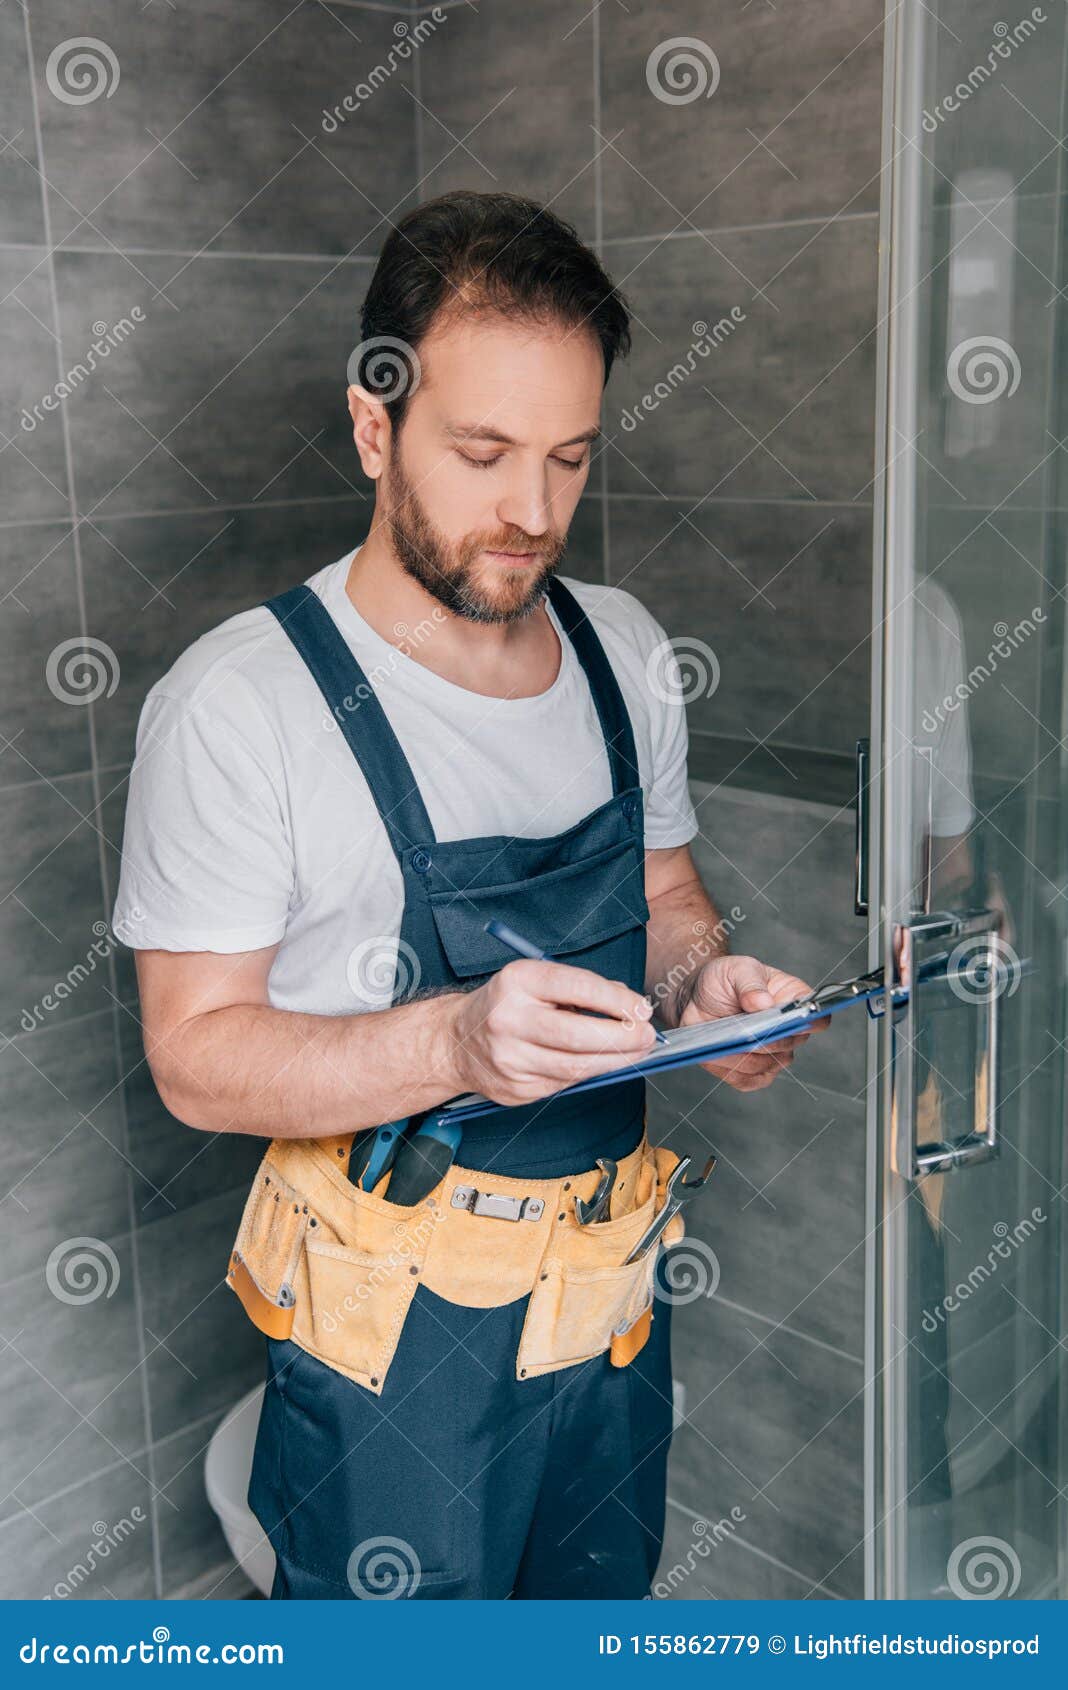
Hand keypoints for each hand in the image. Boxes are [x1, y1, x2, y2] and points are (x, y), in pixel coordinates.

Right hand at [448, 959, 657, 1107]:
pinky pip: (564, 1082)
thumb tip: (631, 1007)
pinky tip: (605, 1063)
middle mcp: (509, 1020)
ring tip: (637, 1051)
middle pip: (577, 1035)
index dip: (615, 999)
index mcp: (516, 982)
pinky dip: (590, 1073)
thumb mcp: (535, 980)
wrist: (458, 1041)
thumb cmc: (508, 1004)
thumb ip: (580, 989)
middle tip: (647, 1036)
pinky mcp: (516, 1089)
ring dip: (615, 1061)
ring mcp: (510, 1059)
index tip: (641, 1008)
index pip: (576, 987)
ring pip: (575, 1066)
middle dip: (622, 1038)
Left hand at [678, 954, 829, 1092]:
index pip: (817, 1016)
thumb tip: (763, 1003)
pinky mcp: (751, 1073)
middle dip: (767, 1037)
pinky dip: (729, 1068)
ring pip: (767, 1063)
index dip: (811, 1020)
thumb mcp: (736, 970)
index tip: (792, 1019)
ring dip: (743, 1053)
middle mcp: (789, 1031)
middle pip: (790, 1043)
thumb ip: (750, 983)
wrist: (696, 998)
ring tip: (722, 1039)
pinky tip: (716, 1053)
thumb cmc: (724, 980)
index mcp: (794, 1000)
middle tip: (747, 1030)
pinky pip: (746, 1079)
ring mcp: (773, 1054)